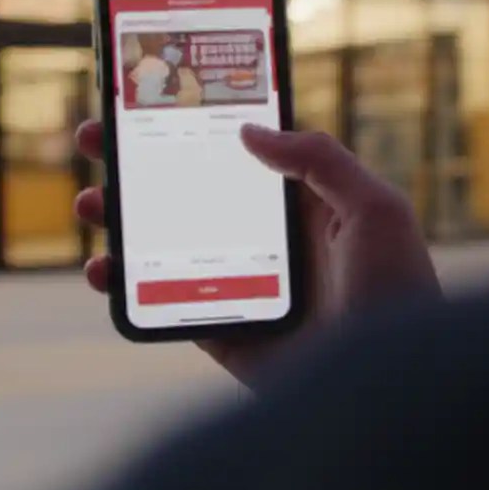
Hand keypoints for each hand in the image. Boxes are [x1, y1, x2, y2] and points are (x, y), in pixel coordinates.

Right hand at [74, 120, 439, 388]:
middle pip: (187, 190)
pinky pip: (161, 303)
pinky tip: (100, 270)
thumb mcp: (376, 210)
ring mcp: (238, 284)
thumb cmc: (399, 294)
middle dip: (137, 165)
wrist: (390, 388)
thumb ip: (320, 160)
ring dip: (119, 220)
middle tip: (94, 139)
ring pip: (163, 244)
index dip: (192, 126)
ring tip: (89, 204)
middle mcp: (265, 240)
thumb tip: (249, 131)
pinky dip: (123, 286)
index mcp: (302, 204)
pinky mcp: (222, 330)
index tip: (148, 100)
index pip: (236, 153)